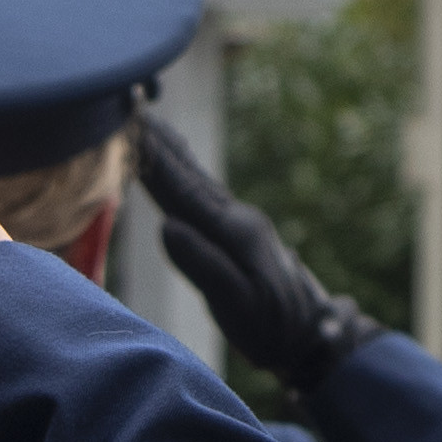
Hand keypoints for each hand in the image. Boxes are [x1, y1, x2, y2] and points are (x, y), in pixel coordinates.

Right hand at [131, 107, 382, 390]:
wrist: (311, 335)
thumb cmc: (271, 326)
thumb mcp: (236, 303)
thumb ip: (203, 264)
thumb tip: (165, 225)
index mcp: (233, 231)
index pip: (182, 190)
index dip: (153, 160)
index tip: (130, 126)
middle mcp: (237, 218)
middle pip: (188, 175)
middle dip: (159, 143)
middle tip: (130, 106)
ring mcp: (240, 223)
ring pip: (197, 180)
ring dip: (171, 152)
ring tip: (149, 125)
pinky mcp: (239, 233)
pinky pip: (204, 193)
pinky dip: (185, 172)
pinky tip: (179, 165)